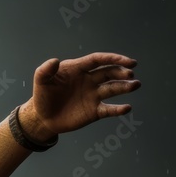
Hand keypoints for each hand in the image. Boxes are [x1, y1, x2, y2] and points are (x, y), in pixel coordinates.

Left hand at [20, 53, 139, 140]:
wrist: (42, 117)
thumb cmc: (42, 96)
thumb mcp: (40, 82)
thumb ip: (45, 71)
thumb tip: (54, 61)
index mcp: (78, 69)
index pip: (98, 60)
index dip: (113, 59)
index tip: (128, 61)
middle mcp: (89, 80)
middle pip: (109, 73)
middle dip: (121, 72)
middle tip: (130, 74)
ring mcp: (93, 95)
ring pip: (112, 89)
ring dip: (125, 87)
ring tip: (135, 85)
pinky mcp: (94, 111)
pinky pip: (109, 109)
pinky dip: (118, 109)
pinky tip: (126, 108)